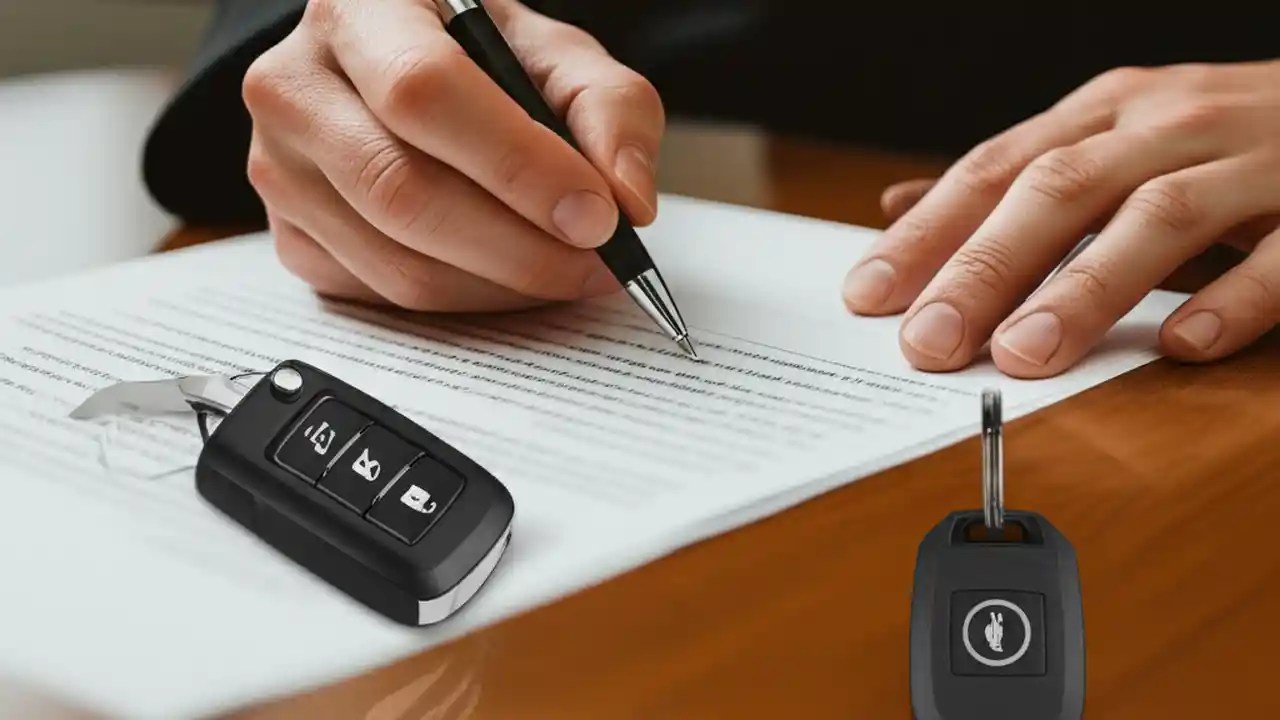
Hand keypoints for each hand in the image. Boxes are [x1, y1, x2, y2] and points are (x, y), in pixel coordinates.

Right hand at [242, 0, 662, 311]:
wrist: (400, 71)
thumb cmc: (478, 58)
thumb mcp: (556, 54)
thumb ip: (609, 109)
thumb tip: (627, 200)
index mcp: (360, 10)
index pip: (425, 94)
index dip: (517, 165)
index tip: (596, 215)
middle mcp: (296, 86)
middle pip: (403, 192)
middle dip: (520, 247)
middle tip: (598, 263)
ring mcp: (280, 170)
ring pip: (397, 263)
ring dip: (503, 286)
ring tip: (569, 270)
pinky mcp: (290, 238)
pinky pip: (384, 297)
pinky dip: (466, 302)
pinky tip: (509, 275)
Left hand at [843, 61, 1279, 376]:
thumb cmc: (1224, 140)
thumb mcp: (1113, 141)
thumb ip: (1015, 181)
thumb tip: (898, 206)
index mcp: (1108, 115)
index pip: (996, 170)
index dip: (928, 233)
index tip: (868, 294)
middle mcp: (1169, 126)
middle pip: (1060, 192)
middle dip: (984, 269)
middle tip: (928, 341)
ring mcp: (1253, 162)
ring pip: (1157, 218)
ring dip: (1083, 290)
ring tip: (1022, 355)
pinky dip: (1231, 300)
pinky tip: (1180, 345)